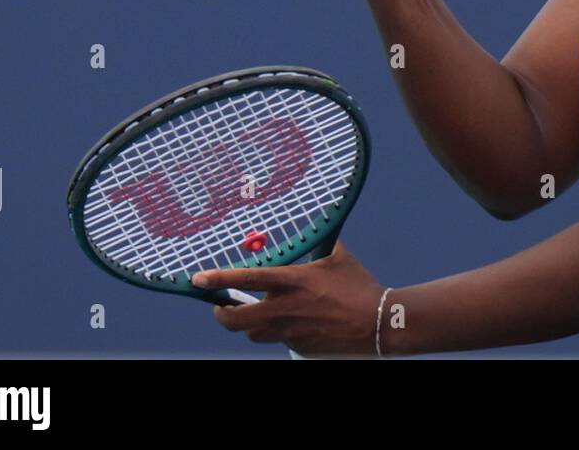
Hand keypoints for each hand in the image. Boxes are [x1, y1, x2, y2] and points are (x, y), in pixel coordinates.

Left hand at [193, 241, 386, 357]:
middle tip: (221, 308)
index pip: (246, 280)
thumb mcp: (339, 259)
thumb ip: (321, 246)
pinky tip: (293, 324)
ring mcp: (292, 332)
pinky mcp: (301, 348)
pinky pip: (279, 342)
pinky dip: (279, 333)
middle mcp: (287, 308)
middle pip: (236, 319)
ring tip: (257, 314)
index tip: (197, 280)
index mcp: (294, 281)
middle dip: (222, 314)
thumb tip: (319, 230)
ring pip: (254, 333)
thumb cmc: (360, 286)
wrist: (381, 322)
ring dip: (250, 325)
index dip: (218, 280)